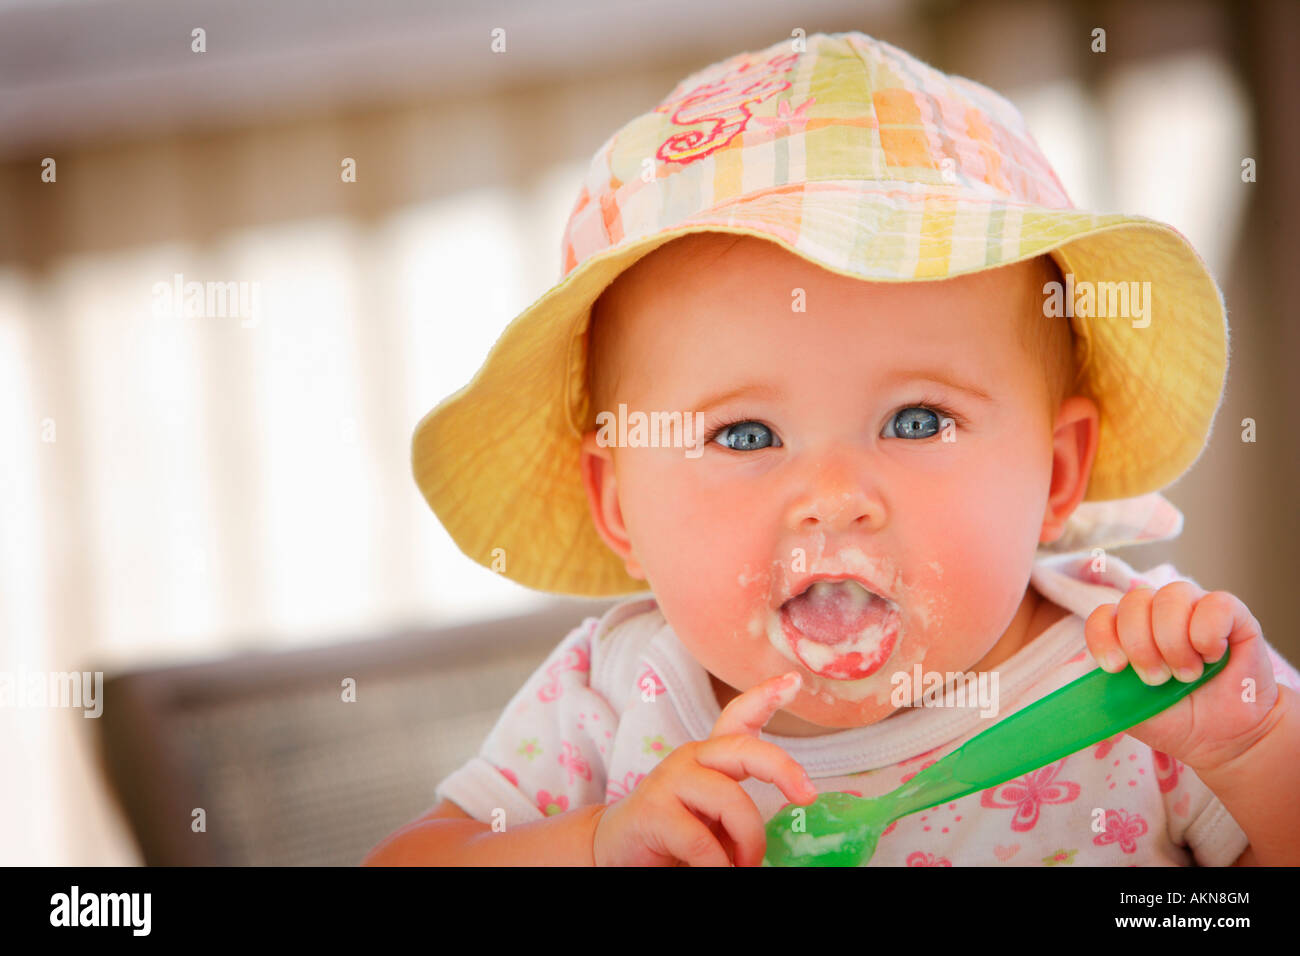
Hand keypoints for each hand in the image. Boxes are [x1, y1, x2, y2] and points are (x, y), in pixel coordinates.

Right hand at [592, 671, 817, 865]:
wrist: (613, 852)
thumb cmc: (672, 838)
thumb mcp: (713, 822)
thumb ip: (738, 815)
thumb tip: (780, 833)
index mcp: (710, 760)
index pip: (738, 718)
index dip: (765, 697)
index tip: (794, 681)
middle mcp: (691, 760)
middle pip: (744, 748)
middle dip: (783, 767)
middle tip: (807, 796)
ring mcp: (670, 781)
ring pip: (732, 801)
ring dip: (749, 842)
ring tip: (743, 866)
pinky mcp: (653, 810)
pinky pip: (703, 841)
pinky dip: (718, 865)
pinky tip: (714, 870)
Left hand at [1083, 581, 1278, 773]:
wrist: (1224, 738)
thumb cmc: (1175, 718)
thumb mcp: (1130, 709)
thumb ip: (1104, 689)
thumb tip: (1076, 686)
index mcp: (1129, 630)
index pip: (1102, 614)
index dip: (1103, 637)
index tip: (1115, 668)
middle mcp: (1159, 612)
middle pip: (1134, 602)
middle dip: (1141, 646)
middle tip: (1158, 679)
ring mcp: (1195, 609)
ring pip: (1171, 596)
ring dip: (1173, 642)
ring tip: (1187, 675)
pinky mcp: (1233, 615)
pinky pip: (1215, 604)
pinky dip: (1208, 635)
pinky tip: (1212, 657)